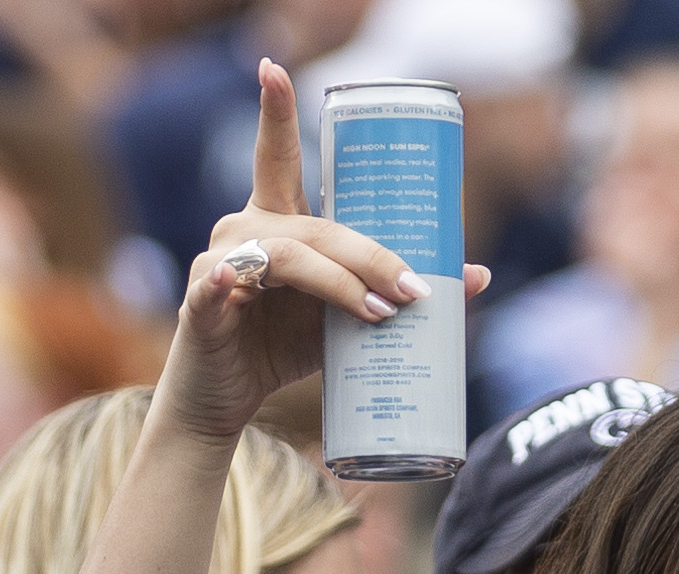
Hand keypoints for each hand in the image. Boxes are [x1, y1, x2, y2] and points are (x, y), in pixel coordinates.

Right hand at [161, 57, 489, 443]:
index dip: (276, 113)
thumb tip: (477, 274)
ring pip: (288, 255)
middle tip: (415, 289)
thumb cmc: (281, 347)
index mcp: (276, 220)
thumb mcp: (345, 318)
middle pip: (316, 226)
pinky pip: (222, 284)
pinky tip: (238, 284)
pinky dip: (234, 283)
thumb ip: (395, 291)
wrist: (226, 401)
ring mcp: (219, 261)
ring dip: (338, 282)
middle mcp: (245, 228)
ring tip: (379, 312)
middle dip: (371, 255)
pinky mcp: (201, 300)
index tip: (271, 67)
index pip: (278, 157)